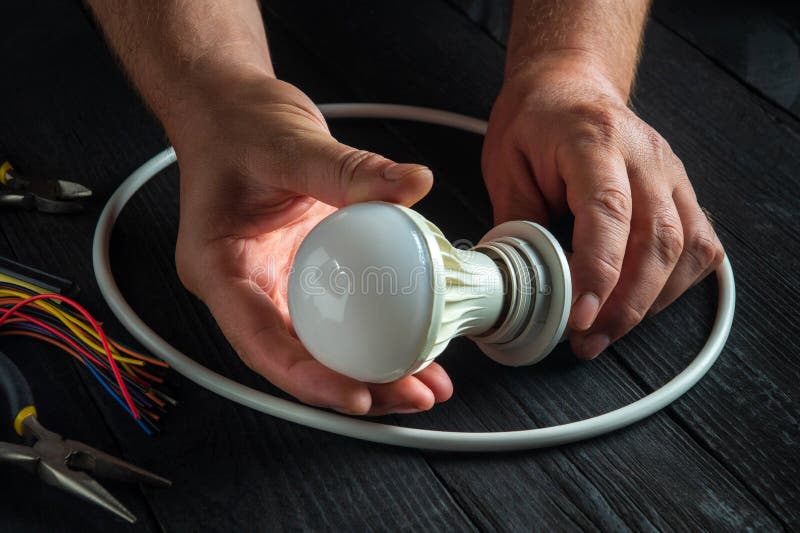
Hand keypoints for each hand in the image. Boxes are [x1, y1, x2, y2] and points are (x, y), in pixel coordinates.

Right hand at [171, 74, 452, 413]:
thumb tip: (412, 184)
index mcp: (218, 268)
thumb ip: (348, 168)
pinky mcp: (304, 272)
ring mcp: (275, 283)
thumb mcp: (289, 142)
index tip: (355, 394)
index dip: (306, 378)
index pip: (257, 339)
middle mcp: (245, 287)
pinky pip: (341, 312)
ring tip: (426, 382)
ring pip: (321, 345)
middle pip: (295, 357)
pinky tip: (417, 337)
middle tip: (413, 394)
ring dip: (372, 369)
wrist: (230, 110)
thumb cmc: (237, 125)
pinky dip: (377, 328)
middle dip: (353, 387)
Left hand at [482, 53, 723, 358]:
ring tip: (608, 330)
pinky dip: (675, 284)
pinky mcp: (682, 192)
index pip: (609, 212)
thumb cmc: (535, 121)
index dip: (599, 271)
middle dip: (626, 304)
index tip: (581, 316)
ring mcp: (672, 174)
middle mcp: (645, 157)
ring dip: (651, 301)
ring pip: (686, 249)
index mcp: (594, 142)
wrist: (569, 86)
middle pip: (657, 240)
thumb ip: (516, 223)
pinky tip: (643, 302)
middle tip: (589, 340)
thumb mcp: (505, 165)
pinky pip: (698, 246)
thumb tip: (522, 285)